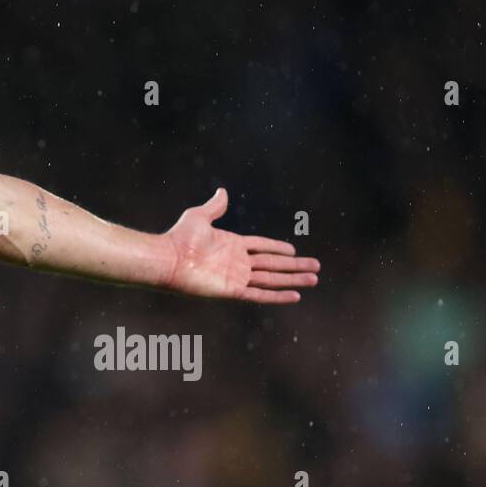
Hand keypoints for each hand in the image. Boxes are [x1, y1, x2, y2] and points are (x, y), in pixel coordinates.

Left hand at [161, 187, 319, 303]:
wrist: (169, 259)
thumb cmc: (180, 238)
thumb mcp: (199, 216)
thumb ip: (214, 206)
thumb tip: (222, 191)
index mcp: (232, 244)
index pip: (262, 247)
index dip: (278, 248)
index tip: (294, 251)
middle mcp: (238, 262)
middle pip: (273, 264)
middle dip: (295, 266)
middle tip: (316, 267)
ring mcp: (237, 277)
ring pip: (272, 279)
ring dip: (293, 279)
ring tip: (314, 279)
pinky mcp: (233, 290)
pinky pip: (260, 294)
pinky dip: (278, 295)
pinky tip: (295, 295)